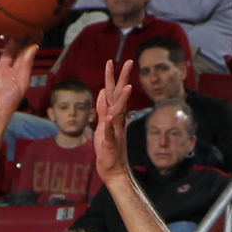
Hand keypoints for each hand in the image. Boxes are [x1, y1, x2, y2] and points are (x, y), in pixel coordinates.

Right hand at [0, 29, 36, 120]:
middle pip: (5, 48)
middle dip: (9, 35)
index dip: (27, 41)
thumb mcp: (22, 81)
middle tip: (12, 20)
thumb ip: (27, 63)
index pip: (21, 52)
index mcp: (14, 71)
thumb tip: (33, 46)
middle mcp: (1, 69)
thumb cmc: (9, 101)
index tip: (33, 27)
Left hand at [90, 56, 137, 181]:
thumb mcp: (103, 125)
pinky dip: (110, 126)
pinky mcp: (111, 144)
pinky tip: (109, 119)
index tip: (111, 61)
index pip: (112, 93)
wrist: (114, 170)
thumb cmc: (108, 148)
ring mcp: (116, 131)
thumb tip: (102, 91)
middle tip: (129, 61)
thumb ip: (103, 108)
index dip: (111, 78)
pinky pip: (111, 133)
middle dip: (123, 79)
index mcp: (113, 115)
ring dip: (122, 100)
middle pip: (119, 96)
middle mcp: (117, 120)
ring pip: (118, 113)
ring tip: (127, 87)